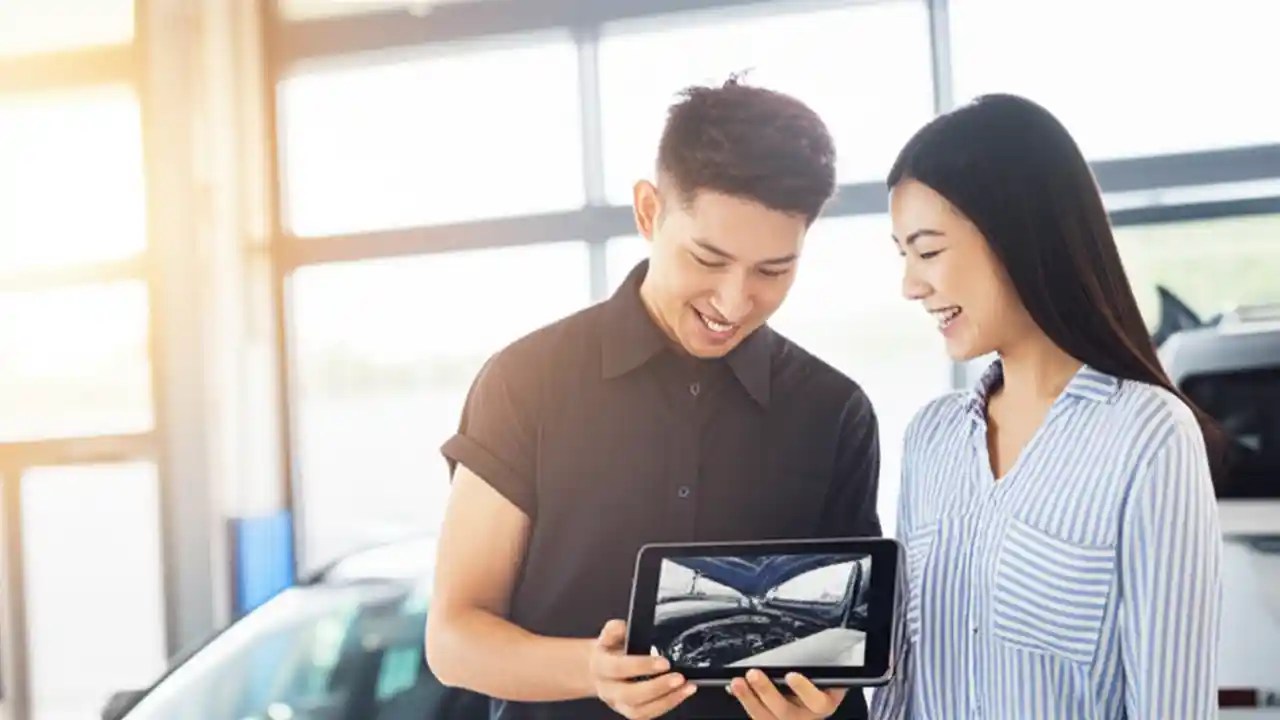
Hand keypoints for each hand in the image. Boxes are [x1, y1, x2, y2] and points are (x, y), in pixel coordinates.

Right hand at [587, 620, 696, 718]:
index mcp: (601, 666)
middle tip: (679, 678)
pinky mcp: (630, 712)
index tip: (664, 662)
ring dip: (667, 700)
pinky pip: (648, 715)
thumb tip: (625, 627)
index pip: (619, 668)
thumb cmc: (609, 651)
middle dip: (657, 687)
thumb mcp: (609, 634)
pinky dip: (667, 705)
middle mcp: (608, 689)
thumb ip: (615, 629)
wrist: (598, 670)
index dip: (641, 666)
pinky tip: (681, 694)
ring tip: (687, 687)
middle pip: (630, 695)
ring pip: (640, 711)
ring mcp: (619, 704)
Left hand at [728, 669, 845, 719]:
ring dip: (748, 699)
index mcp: (824, 702)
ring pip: (766, 717)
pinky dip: (745, 700)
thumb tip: (808, 644)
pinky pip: (756, 715)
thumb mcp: (825, 667)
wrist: (816, 690)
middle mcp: (806, 716)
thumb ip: (818, 661)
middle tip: (753, 674)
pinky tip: (735, 687)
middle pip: (785, 711)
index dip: (804, 690)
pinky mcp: (771, 718)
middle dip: (766, 692)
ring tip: (737, 682)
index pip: (817, 702)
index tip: (791, 675)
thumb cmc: (820, 676)